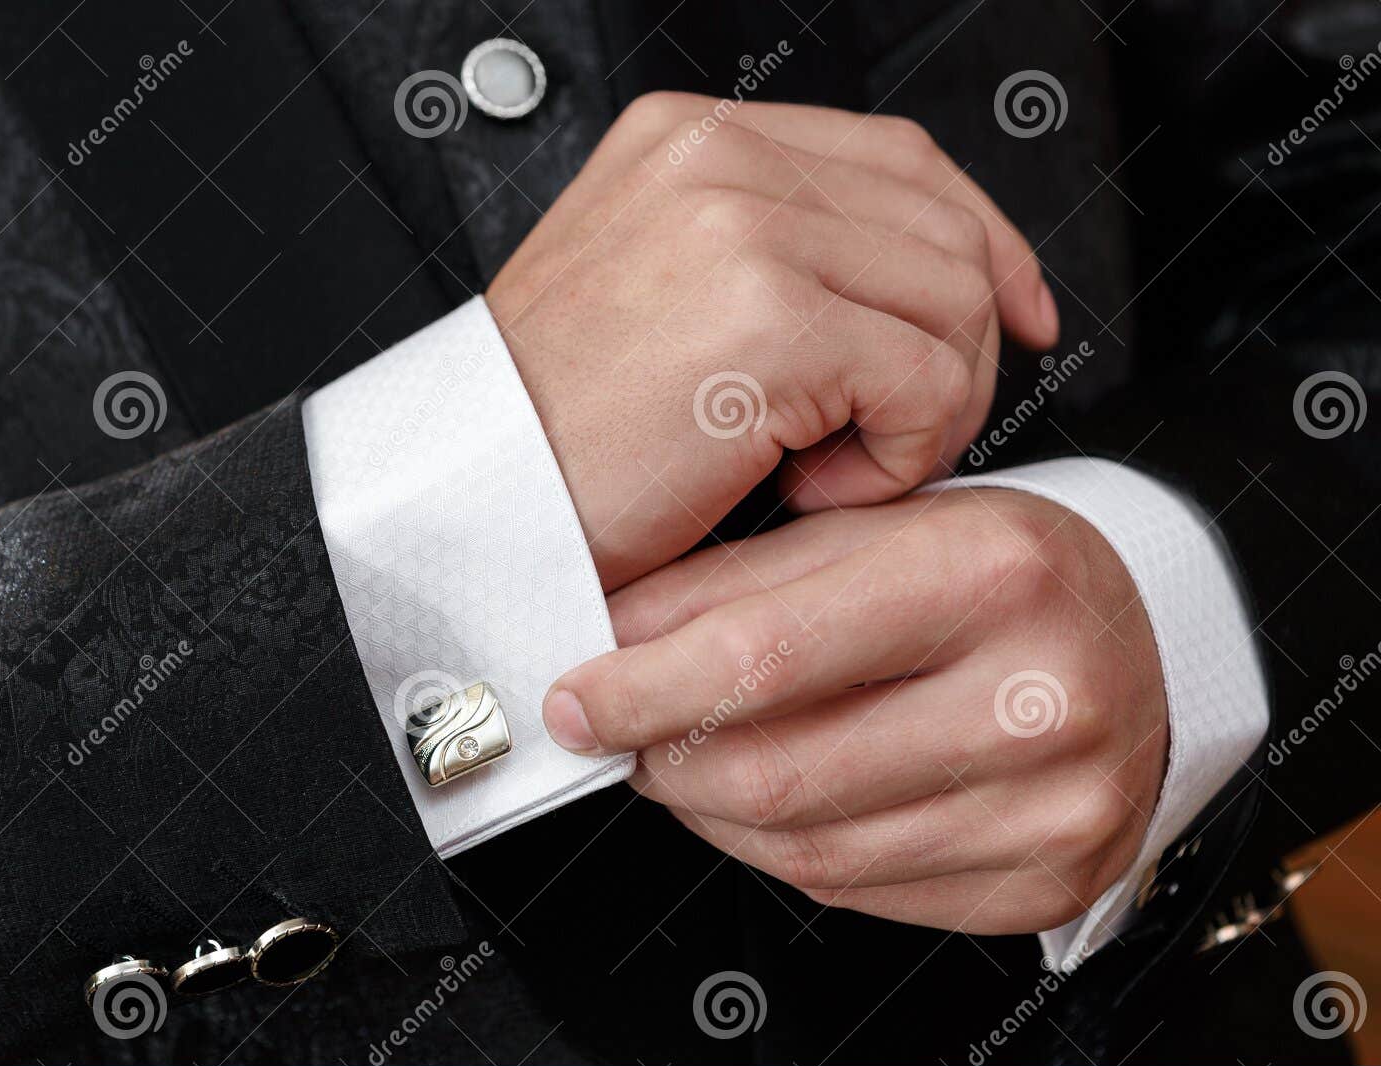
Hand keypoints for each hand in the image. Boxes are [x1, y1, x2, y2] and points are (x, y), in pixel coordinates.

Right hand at [486, 92, 1057, 591]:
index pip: (901, 160)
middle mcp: (718, 158)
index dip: (985, 241)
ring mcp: (741, 226)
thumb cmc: (554, 435)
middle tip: (885, 440)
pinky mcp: (768, 316)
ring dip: (923, 413)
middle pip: (947, 232)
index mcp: (690, 140)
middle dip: (958, 353)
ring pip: (955, 303)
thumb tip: (911, 275)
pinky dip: (895, 458)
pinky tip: (809, 487)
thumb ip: (773, 256)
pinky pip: (925, 382)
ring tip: (826, 468)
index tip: (1019, 316)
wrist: (464, 506)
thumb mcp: (655, 301)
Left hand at [541, 488, 1167, 933]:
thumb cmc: (995, 574)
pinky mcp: (1049, 880)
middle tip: (619, 736)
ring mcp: (1056, 805)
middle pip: (781, 771)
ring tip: (686, 762)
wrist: (1138, 645)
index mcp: (991, 573)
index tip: (574, 700)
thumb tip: (603, 639)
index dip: (642, 690)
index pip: (769, 655)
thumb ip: (735, 582)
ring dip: (711, 813)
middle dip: (665, 760)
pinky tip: (766, 804)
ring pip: (809, 847)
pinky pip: (859, 891)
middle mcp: (1040, 696)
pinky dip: (781, 852)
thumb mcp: (873, 532)